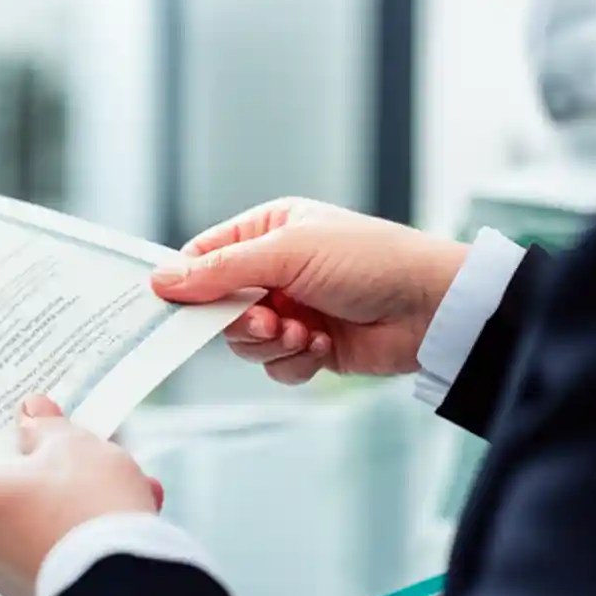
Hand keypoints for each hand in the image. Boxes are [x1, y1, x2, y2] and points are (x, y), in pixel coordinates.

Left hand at [0, 396, 163, 595]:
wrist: (120, 584)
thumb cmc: (83, 502)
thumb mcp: (69, 444)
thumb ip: (45, 425)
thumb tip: (31, 413)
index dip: (8, 431)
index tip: (33, 418)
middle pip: (15, 487)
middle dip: (58, 467)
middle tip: (89, 446)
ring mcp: (8, 574)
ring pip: (46, 518)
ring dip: (85, 498)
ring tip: (132, 482)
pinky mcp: (42, 593)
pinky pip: (64, 549)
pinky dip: (91, 532)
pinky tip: (135, 515)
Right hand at [151, 198, 467, 383]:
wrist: (432, 309)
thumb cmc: (371, 261)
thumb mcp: (289, 252)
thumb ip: (222, 269)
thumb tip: (162, 279)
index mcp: (268, 230)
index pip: (205, 257)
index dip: (188, 283)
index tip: (173, 306)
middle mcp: (276, 270)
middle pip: (220, 307)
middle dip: (241, 321)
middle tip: (266, 321)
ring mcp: (293, 309)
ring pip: (246, 342)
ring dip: (272, 343)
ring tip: (303, 333)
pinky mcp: (311, 346)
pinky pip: (276, 366)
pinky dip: (295, 361)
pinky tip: (322, 347)